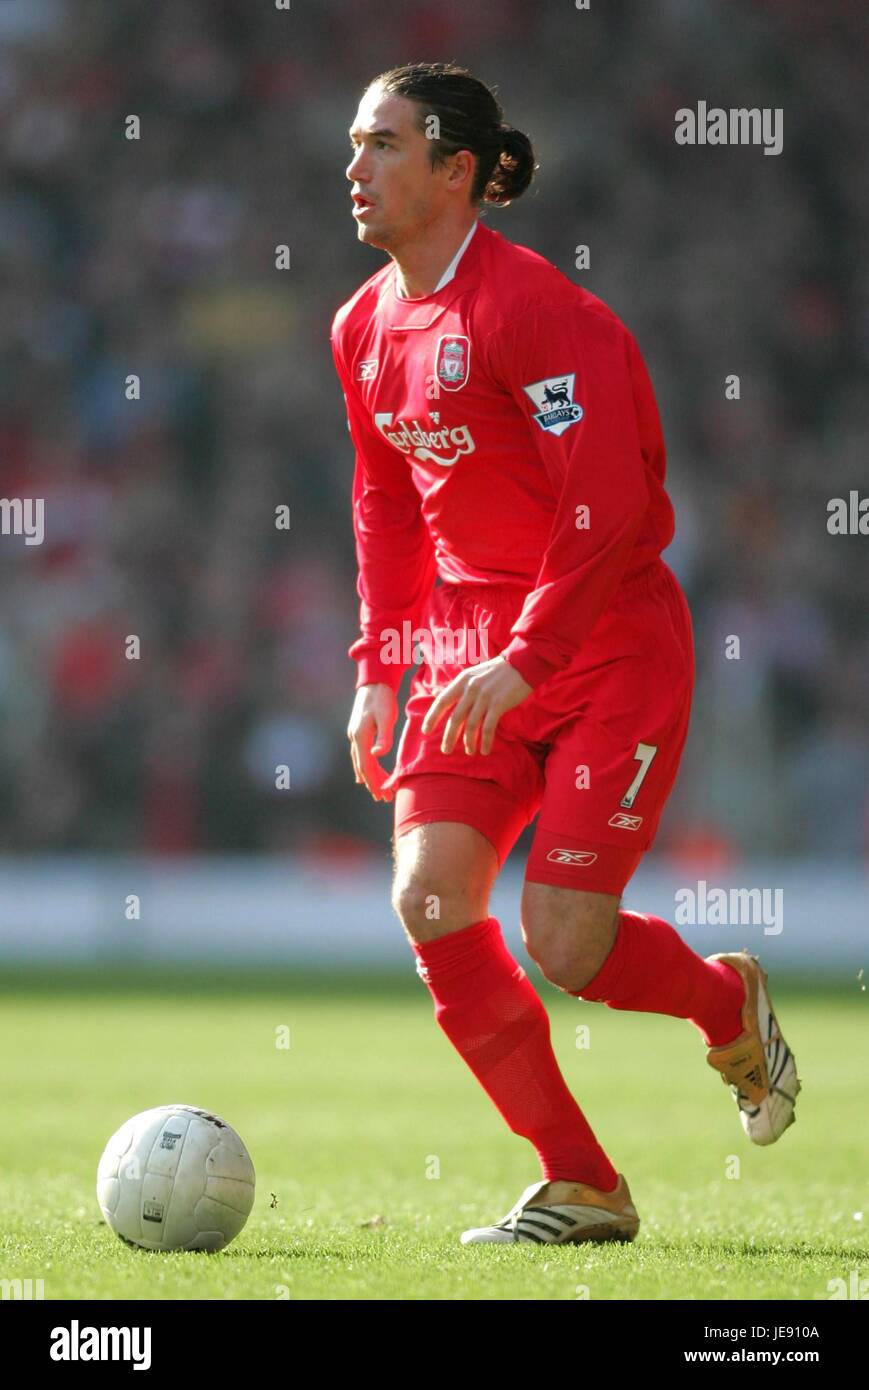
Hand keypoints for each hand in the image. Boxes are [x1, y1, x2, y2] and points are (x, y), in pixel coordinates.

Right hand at [347, 683, 396, 801]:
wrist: (374, 682)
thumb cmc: (382, 698)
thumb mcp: (386, 716)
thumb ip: (383, 736)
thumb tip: (378, 755)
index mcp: (360, 736)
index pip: (366, 766)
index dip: (374, 782)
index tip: (382, 795)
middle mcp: (354, 738)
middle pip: (362, 768)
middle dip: (373, 784)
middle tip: (384, 798)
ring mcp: (355, 736)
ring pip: (361, 762)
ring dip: (370, 777)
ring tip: (380, 791)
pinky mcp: (359, 733)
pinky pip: (361, 755)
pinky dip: (365, 767)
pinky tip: (366, 774)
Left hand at [421, 655, 532, 756]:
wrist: (522, 664)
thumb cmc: (497, 672)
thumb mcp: (473, 675)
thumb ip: (458, 687)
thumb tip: (436, 696)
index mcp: (462, 680)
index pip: (442, 700)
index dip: (432, 717)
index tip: (425, 731)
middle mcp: (471, 688)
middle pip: (455, 717)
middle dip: (449, 736)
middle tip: (446, 750)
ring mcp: (485, 697)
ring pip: (471, 725)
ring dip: (468, 741)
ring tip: (469, 751)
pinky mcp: (499, 704)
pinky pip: (488, 728)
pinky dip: (485, 741)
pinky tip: (485, 750)